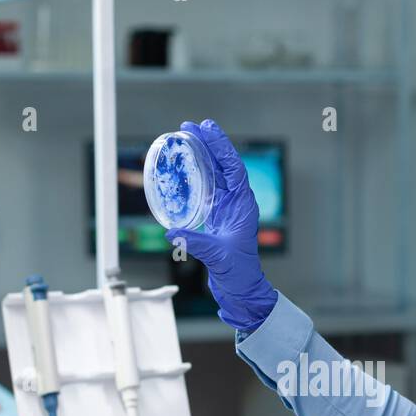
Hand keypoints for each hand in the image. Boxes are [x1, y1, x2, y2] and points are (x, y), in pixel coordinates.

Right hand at [166, 119, 276, 331]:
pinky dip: (196, 174)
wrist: (241, 288)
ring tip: (187, 137)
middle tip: (190, 126)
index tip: (208, 129)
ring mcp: (227, 208)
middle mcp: (236, 202)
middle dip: (208, 144)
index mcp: (243, 206)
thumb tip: (172, 232)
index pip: (233, 168)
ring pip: (215, 174)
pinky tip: (185, 166)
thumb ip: (197, 243)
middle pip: (223, 165)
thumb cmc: (238, 273)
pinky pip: (207, 187)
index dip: (221, 147)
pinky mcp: (217, 215)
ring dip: (202, 155)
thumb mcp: (218, 256)